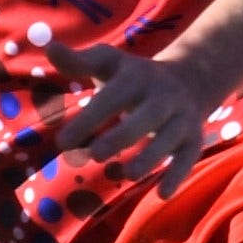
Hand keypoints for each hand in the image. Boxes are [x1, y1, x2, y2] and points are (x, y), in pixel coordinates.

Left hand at [50, 40, 206, 191]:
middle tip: (93, 155)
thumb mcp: (107, 63)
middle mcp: (162, 97)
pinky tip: (162, 194)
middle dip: (121, 137)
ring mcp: (181, 118)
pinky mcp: (193, 138)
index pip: (111, 99)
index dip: (88, 119)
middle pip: (144, 118)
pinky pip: (188, 158)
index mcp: (136, 78)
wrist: (191, 79)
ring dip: (149, 158)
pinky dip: (178, 175)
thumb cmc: (133, 77)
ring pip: (169, 140)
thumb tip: (48, 47)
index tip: (61, 143)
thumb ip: (78, 62)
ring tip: (125, 174)